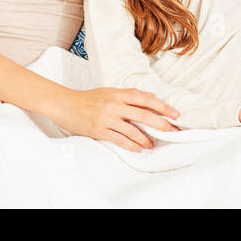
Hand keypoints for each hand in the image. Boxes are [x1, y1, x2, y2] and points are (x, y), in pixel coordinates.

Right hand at [51, 88, 180, 152]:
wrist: (65, 104)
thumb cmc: (89, 98)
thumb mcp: (110, 91)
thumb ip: (130, 95)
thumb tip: (151, 98)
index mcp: (119, 93)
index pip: (146, 99)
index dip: (162, 106)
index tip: (175, 114)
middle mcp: (114, 105)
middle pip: (144, 115)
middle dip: (161, 124)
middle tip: (173, 131)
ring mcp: (106, 119)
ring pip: (133, 130)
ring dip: (146, 139)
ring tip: (154, 144)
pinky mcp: (99, 131)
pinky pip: (119, 140)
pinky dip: (131, 145)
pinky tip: (139, 149)